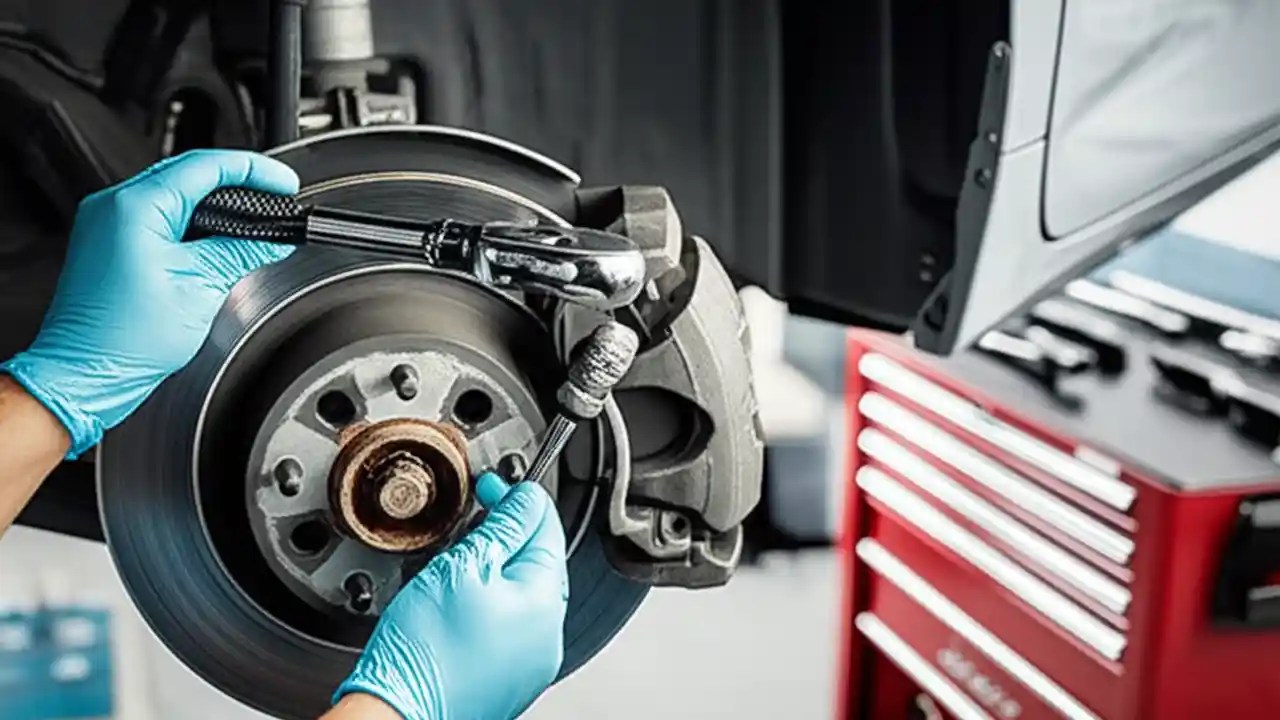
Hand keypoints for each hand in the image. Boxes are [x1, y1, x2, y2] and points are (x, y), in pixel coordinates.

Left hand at [0, 150, 298, 457]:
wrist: (84, 374)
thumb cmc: (124, 339)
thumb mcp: (200, 289)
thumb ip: (241, 253)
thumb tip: (273, 238)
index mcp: (135, 207)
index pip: (206, 165)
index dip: (253, 169)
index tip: (282, 182)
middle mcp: (114, 206)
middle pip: (188, 172)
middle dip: (237, 180)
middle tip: (274, 195)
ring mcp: (107, 223)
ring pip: (174, 192)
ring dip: (215, 201)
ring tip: (251, 217)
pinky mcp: (109, 242)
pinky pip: (158, 215)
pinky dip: (191, 220)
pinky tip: (215, 237)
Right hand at [334, 472, 568, 719]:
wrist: (398, 716)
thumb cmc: (422, 653)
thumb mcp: (460, 568)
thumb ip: (501, 527)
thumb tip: (524, 500)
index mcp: (546, 601)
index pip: (546, 527)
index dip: (519, 497)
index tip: (495, 484)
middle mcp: (549, 634)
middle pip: (538, 561)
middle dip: (509, 532)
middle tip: (476, 516)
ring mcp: (532, 660)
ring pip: (523, 594)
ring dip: (498, 568)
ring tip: (461, 561)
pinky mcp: (510, 677)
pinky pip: (509, 626)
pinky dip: (491, 605)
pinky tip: (460, 603)